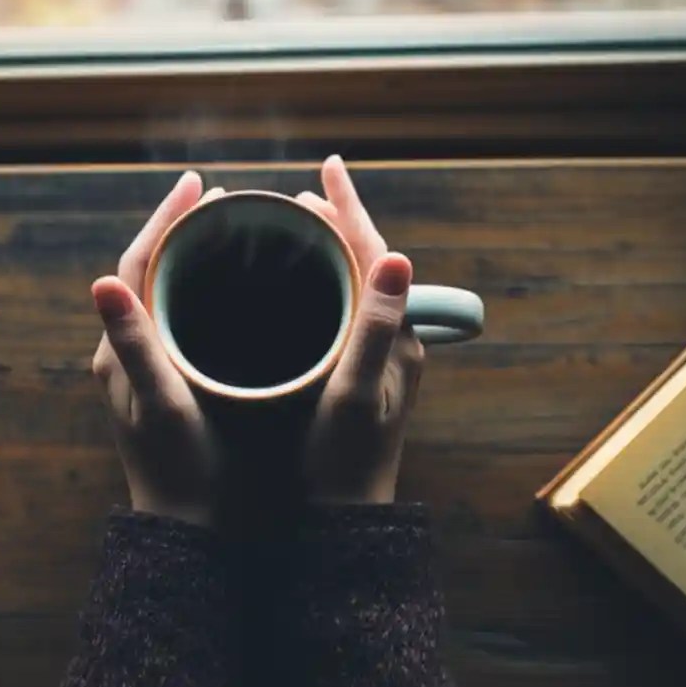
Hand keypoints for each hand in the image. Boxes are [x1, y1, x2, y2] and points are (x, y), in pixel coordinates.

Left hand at [91, 172, 225, 526]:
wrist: (185, 529)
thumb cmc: (179, 469)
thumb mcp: (161, 404)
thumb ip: (135, 343)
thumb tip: (101, 280)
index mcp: (118, 349)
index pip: (134, 263)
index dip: (164, 220)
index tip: (198, 183)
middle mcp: (125, 351)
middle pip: (148, 270)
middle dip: (180, 229)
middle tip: (217, 198)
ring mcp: (146, 367)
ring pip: (166, 293)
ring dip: (192, 256)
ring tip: (226, 229)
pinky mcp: (168, 381)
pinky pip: (182, 319)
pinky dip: (204, 290)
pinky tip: (236, 289)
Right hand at [297, 156, 424, 503]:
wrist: (347, 519)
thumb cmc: (346, 461)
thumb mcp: (356, 393)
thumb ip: (375, 327)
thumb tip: (397, 255)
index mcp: (397, 336)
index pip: (376, 254)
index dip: (350, 208)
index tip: (328, 167)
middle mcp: (390, 339)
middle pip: (364, 263)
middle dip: (334, 223)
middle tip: (298, 197)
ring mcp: (372, 357)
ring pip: (348, 285)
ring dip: (324, 252)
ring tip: (292, 226)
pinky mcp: (352, 372)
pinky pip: (336, 311)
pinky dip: (314, 285)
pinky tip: (287, 288)